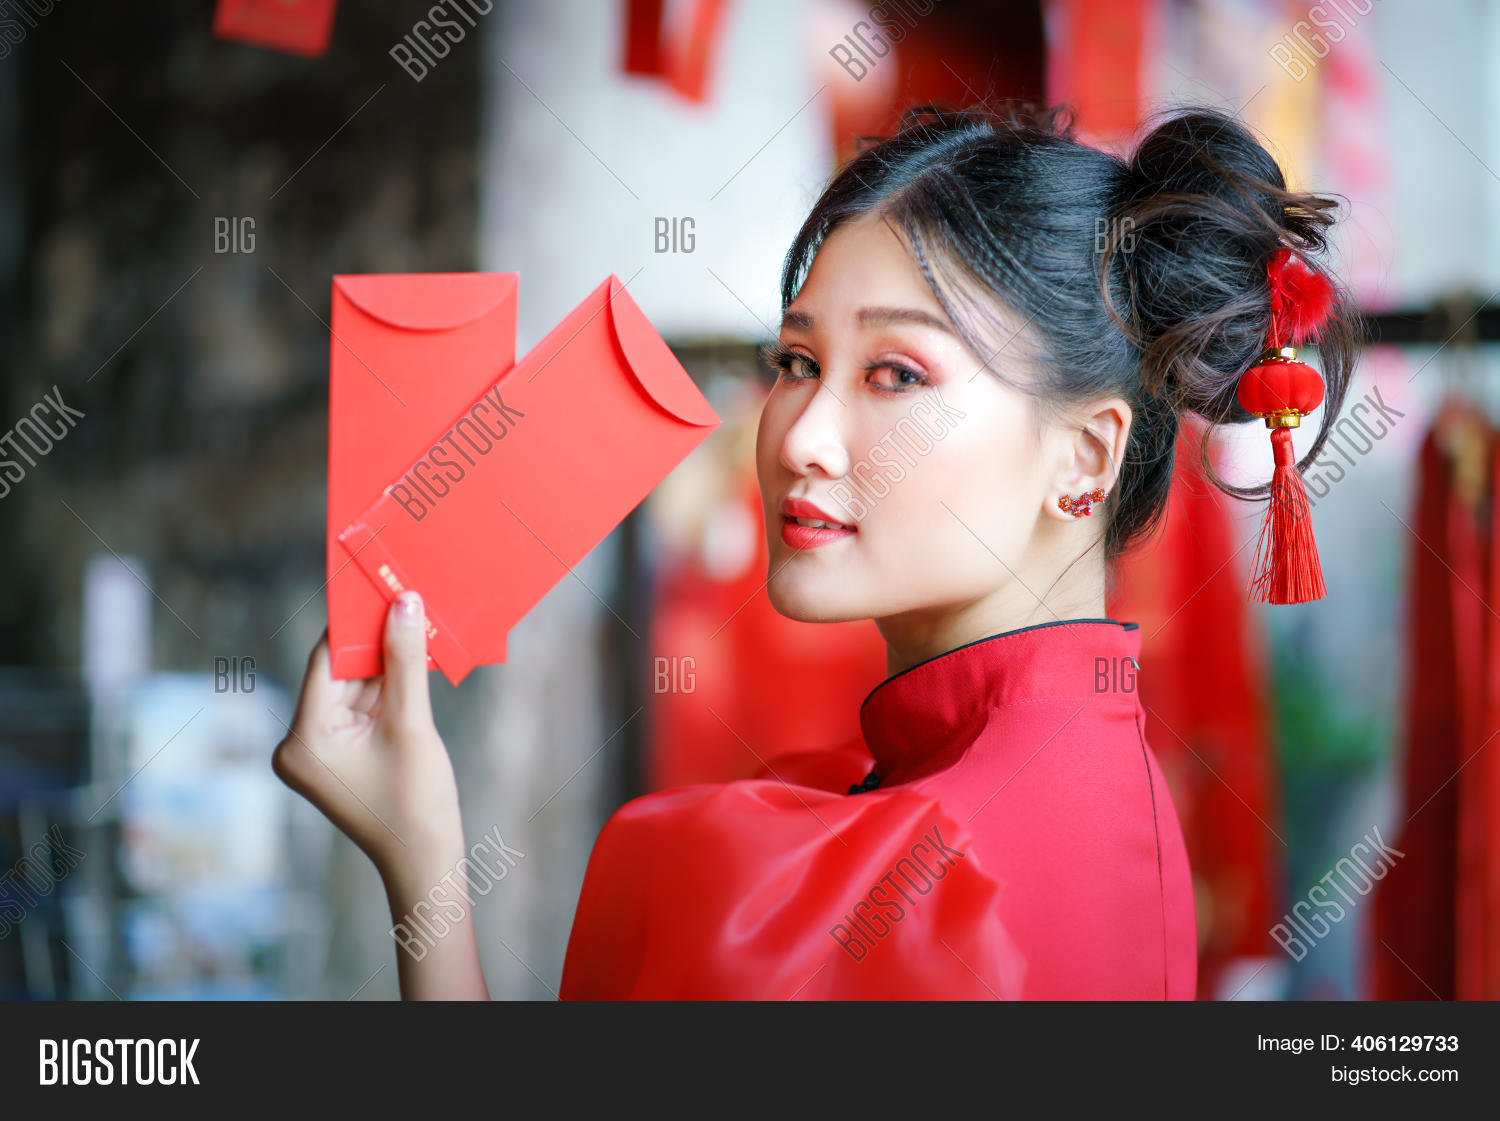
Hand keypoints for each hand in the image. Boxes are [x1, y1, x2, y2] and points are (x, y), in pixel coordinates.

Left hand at [272, 591, 462, 880]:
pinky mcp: (338, 757)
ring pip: (355, 689)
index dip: (355, 622)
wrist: (426, 863)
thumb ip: (404, 660)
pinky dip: (388, 689)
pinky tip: (415, 664)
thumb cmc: (416, 803)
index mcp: (303, 739)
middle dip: (377, 642)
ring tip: (419, 629)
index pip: (326, 661)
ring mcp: (318, 753)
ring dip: (386, 664)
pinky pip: (362, 709)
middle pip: (340, 673)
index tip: (378, 584)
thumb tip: (404, 604)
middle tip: (408, 601)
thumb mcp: (411, 723)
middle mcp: (299, 744)